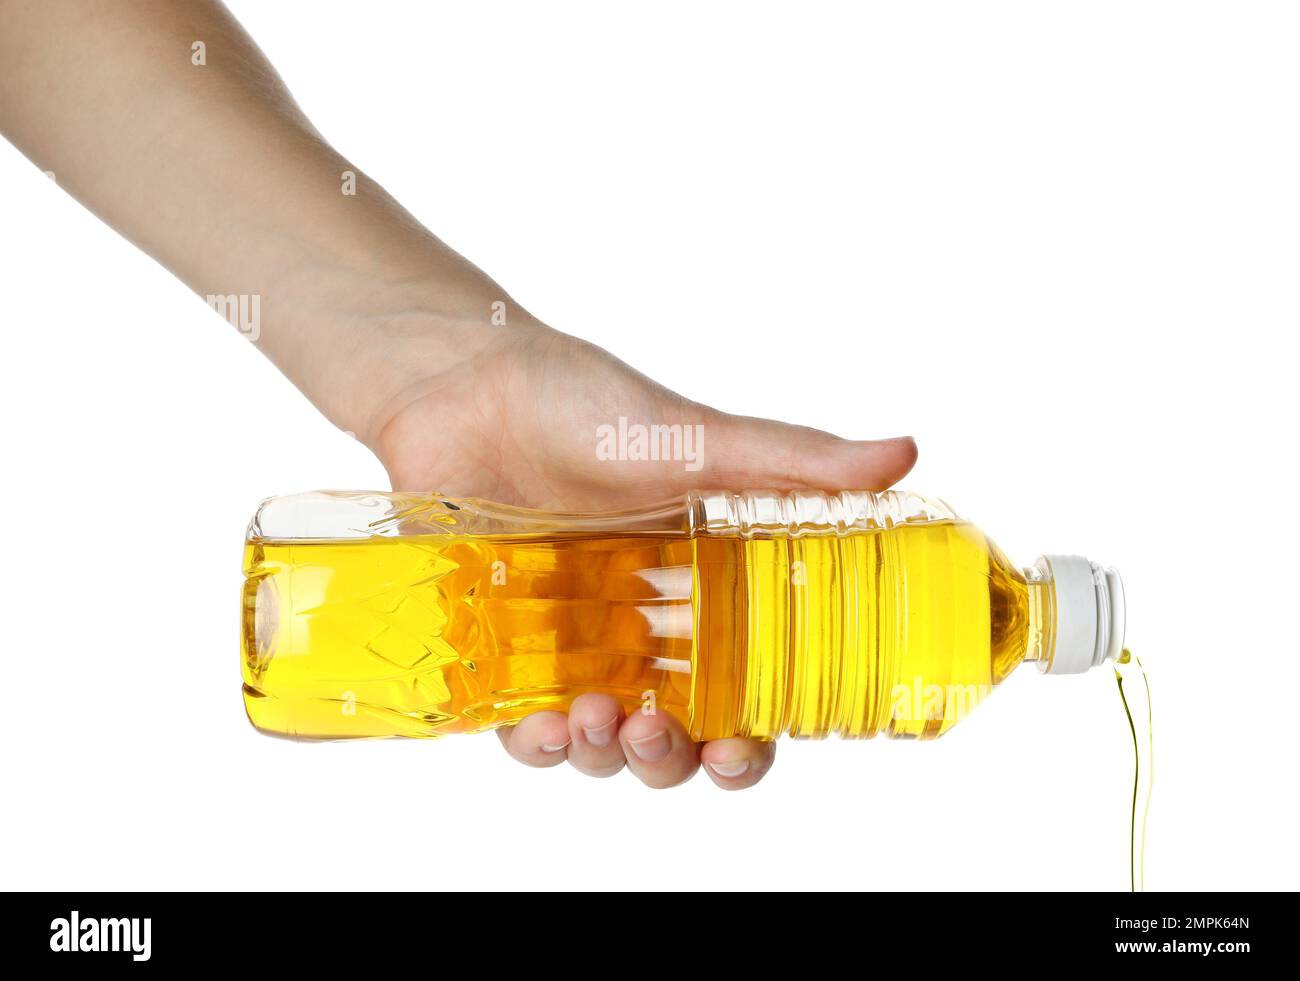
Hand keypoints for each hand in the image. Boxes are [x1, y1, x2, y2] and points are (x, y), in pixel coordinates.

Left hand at [366, 317, 917, 788]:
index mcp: (699, 591)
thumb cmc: (582, 404)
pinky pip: (520, 724)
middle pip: (672, 737)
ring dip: (606, 755)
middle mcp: (638, 627)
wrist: (464, 384)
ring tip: (598, 721)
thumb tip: (903, 453)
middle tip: (660, 738)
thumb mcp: (694, 439)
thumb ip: (793, 460)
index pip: (739, 693)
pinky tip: (541, 725)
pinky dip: (534, 741)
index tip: (744, 749)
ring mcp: (568, 642)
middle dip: (672, 761)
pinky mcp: (499, 646)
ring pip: (600, 742)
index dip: (749, 740)